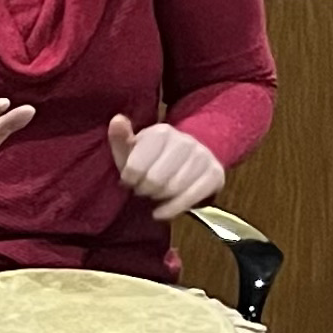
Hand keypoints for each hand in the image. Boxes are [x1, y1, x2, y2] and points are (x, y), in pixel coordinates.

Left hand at [108, 115, 224, 220]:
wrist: (188, 158)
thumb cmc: (151, 157)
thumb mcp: (131, 148)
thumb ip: (120, 138)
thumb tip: (117, 120)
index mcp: (161, 133)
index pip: (135, 168)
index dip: (128, 180)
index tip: (129, 181)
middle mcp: (185, 141)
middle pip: (154, 180)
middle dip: (143, 190)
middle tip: (142, 190)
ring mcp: (203, 157)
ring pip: (173, 190)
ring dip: (158, 198)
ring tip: (154, 194)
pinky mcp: (215, 174)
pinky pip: (191, 198)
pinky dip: (172, 210)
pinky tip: (160, 213)